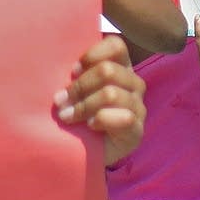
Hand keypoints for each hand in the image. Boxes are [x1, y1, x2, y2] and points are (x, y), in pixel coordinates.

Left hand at [55, 35, 145, 165]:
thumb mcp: (74, 90)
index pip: (116, 46)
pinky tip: (90, 125)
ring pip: (111, 93)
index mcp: (120, 67)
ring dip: (83, 105)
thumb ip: (74, 74)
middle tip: (61, 100)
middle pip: (107, 70)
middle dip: (79, 86)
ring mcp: (138, 107)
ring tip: (67, 116)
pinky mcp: (137, 131)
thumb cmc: (75, 115)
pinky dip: (101, 119)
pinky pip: (123, 118)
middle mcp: (133, 84)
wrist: (80, 153)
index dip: (92, 55)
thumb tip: (62, 64)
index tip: (73, 71)